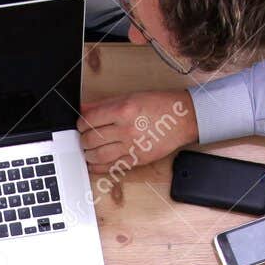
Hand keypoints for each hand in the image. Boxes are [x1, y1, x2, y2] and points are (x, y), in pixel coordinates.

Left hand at [77, 89, 197, 172]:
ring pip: (99, 156)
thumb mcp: (131, 97)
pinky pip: (112, 167)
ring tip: (87, 151)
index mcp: (124, 110)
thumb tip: (84, 109)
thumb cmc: (160, 105)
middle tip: (84, 138)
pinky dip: (99, 167)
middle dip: (83, 140)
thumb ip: (105, 104)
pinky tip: (95, 163)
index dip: (81, 124)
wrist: (183, 119)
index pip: (89, 120)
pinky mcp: (138, 160)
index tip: (81, 125)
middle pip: (91, 139)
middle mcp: (126, 129)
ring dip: (88, 155)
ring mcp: (132, 147)